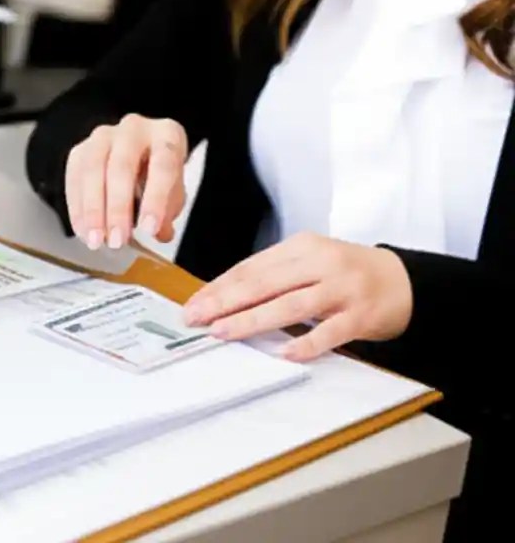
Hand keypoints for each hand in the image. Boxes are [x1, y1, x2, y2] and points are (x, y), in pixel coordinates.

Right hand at [64, 114, 187, 249]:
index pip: (163, 165)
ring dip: (92, 210)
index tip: (149, 230)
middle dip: (118, 208)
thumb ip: (168, 211)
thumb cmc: (158, 173)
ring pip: (93, 170)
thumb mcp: (174, 191)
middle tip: (117, 240)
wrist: (139, 152)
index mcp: (166, 134)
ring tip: (95, 240)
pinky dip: (77, 207)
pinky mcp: (80, 149)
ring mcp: (103, 136)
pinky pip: (74, 177)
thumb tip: (160, 233)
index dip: (156, 199)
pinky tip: (82, 230)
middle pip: (122, 167)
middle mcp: (134, 128)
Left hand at [182, 233, 412, 361]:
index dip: (219, 286)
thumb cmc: (347, 274)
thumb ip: (274, 276)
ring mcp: (342, 288)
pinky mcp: (361, 314)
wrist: (405, 281)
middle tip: (197, 318)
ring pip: (290, 304)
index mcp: (303, 247)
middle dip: (225, 301)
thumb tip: (224, 298)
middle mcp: (321, 263)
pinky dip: (306, 342)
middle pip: (264, 283)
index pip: (251, 267)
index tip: (194, 304)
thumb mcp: (310, 262)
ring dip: (253, 320)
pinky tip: (284, 352)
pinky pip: (330, 331)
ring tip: (224, 331)